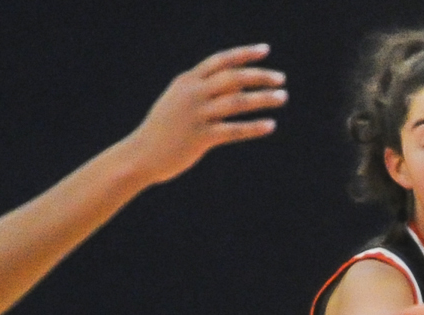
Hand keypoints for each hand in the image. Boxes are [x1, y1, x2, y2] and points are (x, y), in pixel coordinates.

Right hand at [121, 45, 285, 184]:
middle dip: (260, 76)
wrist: (140, 155)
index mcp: (187, 82)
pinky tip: (270, 125)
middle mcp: (193, 94)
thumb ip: (202, 89)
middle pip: (233, 77)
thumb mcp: (178, 101)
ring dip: (263, 98)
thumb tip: (234, 83)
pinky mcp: (200, 138)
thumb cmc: (163, 129)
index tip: (265, 51)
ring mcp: (197, 115)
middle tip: (281, 79)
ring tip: (282, 97)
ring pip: (237, 102)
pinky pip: (233, 130)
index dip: (244, 54)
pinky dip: (253, 127)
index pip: (221, 61)